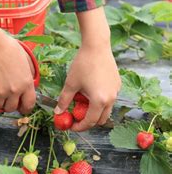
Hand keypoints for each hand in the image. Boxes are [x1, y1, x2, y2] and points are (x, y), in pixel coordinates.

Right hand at [0, 21, 35, 113]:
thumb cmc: (8, 48)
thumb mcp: (26, 60)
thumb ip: (28, 74)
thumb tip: (29, 84)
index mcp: (26, 83)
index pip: (29, 104)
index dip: (25, 108)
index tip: (21, 108)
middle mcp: (15, 90)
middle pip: (12, 108)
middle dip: (8, 104)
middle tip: (4, 98)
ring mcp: (1, 92)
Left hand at [55, 7, 120, 130]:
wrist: (97, 46)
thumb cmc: (82, 64)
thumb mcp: (70, 84)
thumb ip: (64, 100)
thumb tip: (57, 112)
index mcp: (99, 100)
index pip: (90, 122)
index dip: (79, 127)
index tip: (70, 126)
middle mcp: (111, 98)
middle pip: (100, 119)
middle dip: (88, 122)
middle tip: (75, 119)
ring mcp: (116, 91)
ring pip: (106, 110)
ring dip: (94, 112)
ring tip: (80, 104)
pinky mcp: (117, 84)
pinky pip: (109, 99)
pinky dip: (100, 102)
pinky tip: (89, 93)